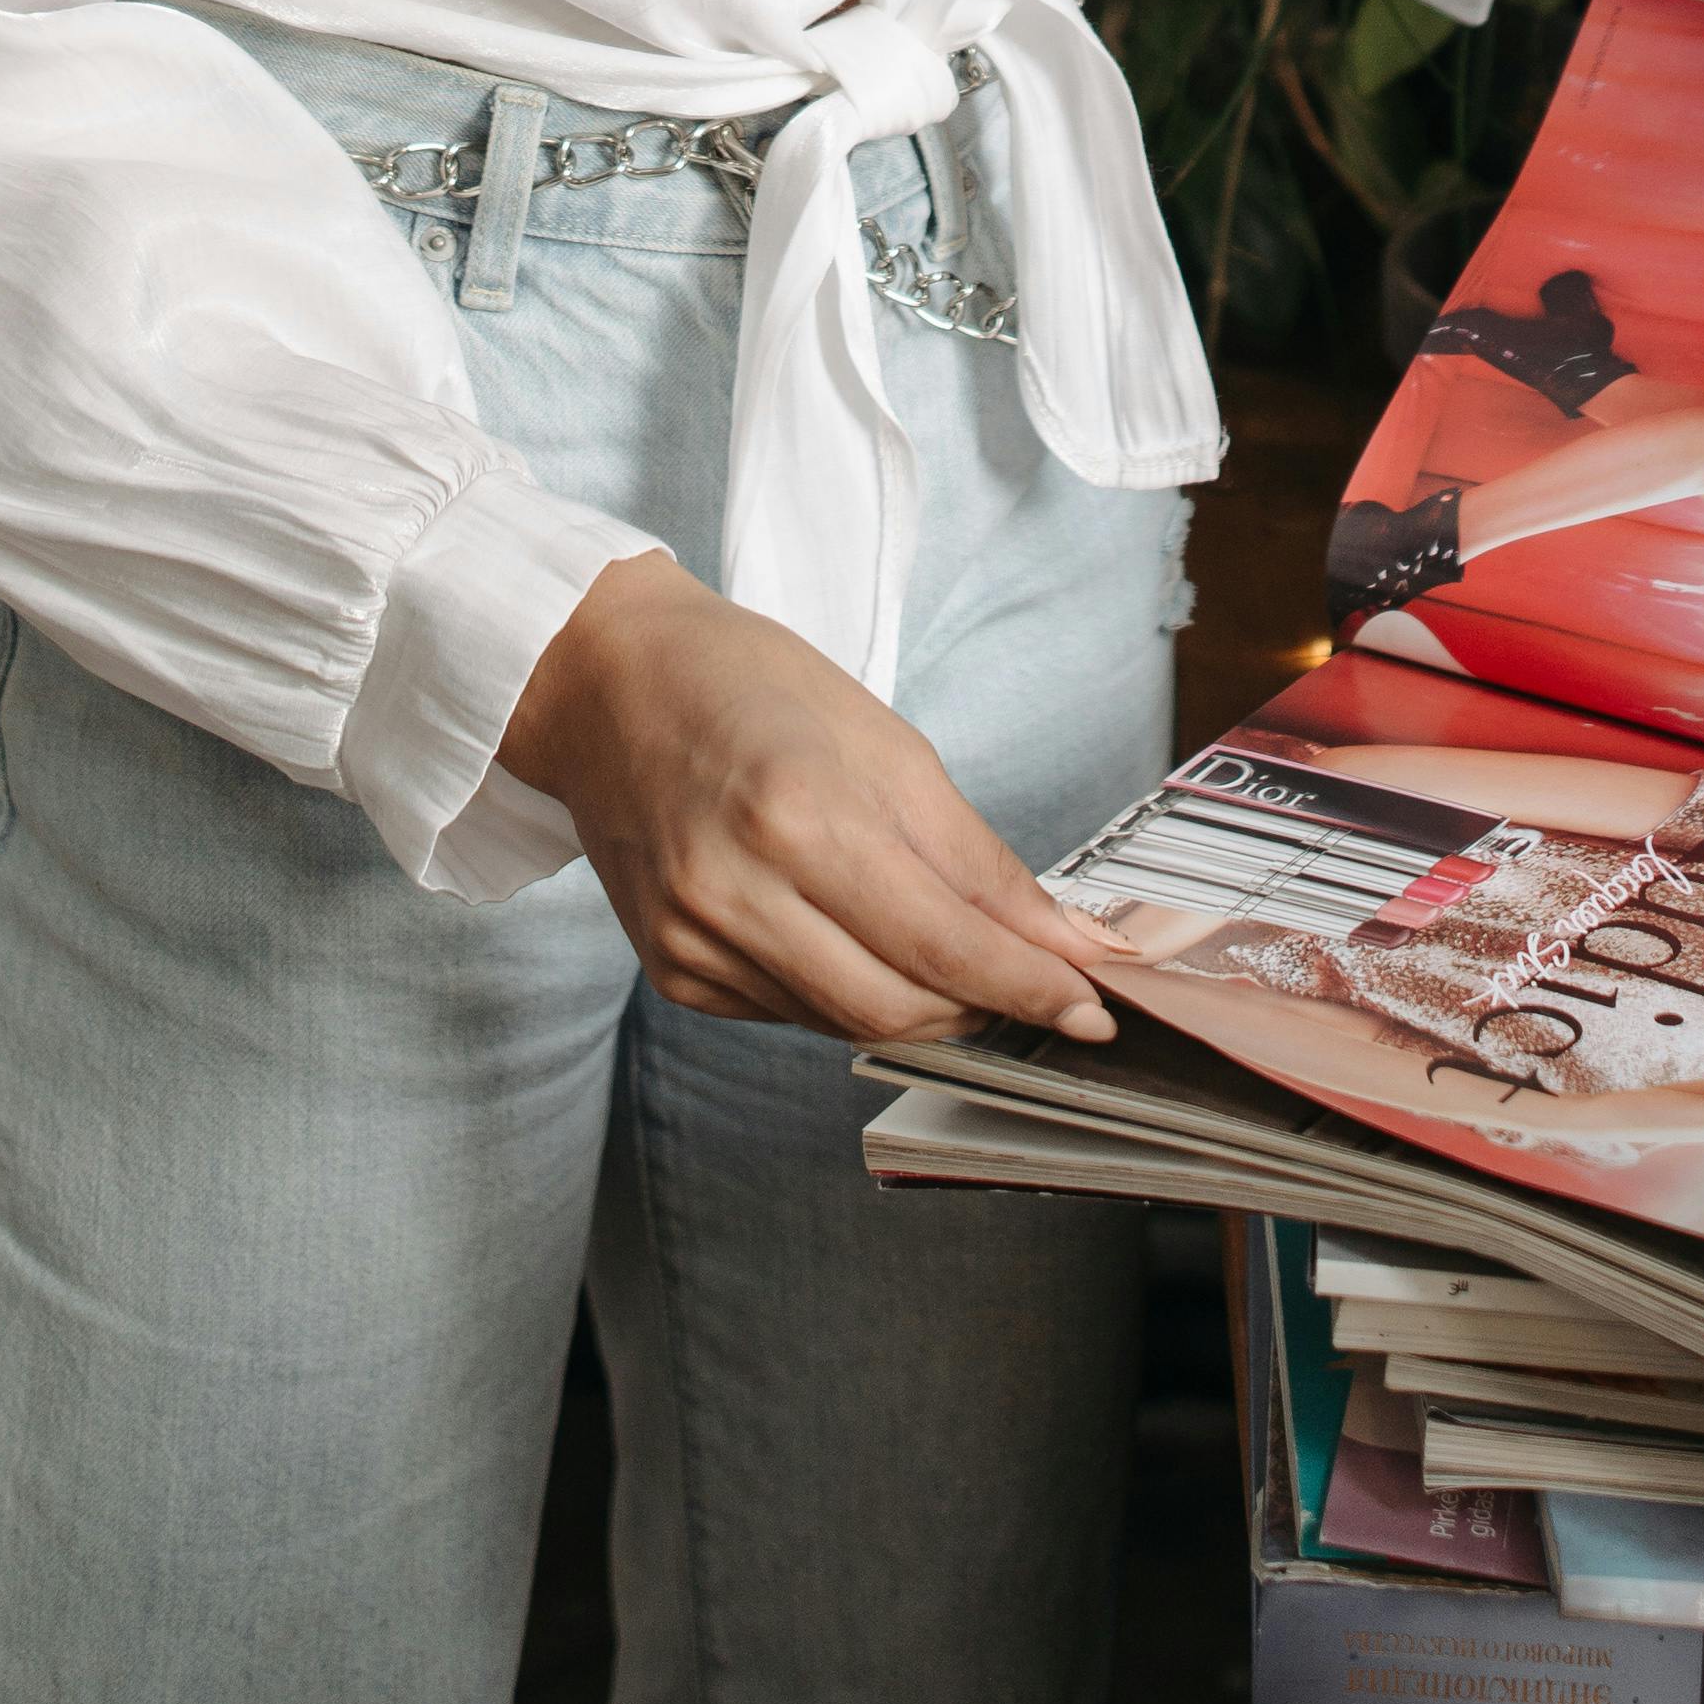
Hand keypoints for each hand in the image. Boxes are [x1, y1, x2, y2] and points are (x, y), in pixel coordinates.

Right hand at [496, 549, 1120, 1045]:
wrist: (607, 681)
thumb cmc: (750, 686)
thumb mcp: (886, 742)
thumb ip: (976, 858)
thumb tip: (1064, 942)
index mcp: (796, 814)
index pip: (941, 945)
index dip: (1029, 986)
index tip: (1096, 1004)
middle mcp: (735, 892)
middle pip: (897, 1008)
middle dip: (988, 1009)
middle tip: (1050, 996)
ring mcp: (694, 942)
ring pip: (846, 1022)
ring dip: (924, 1006)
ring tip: (967, 965)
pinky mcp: (673, 972)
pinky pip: (792, 1011)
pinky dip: (849, 991)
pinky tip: (864, 944)